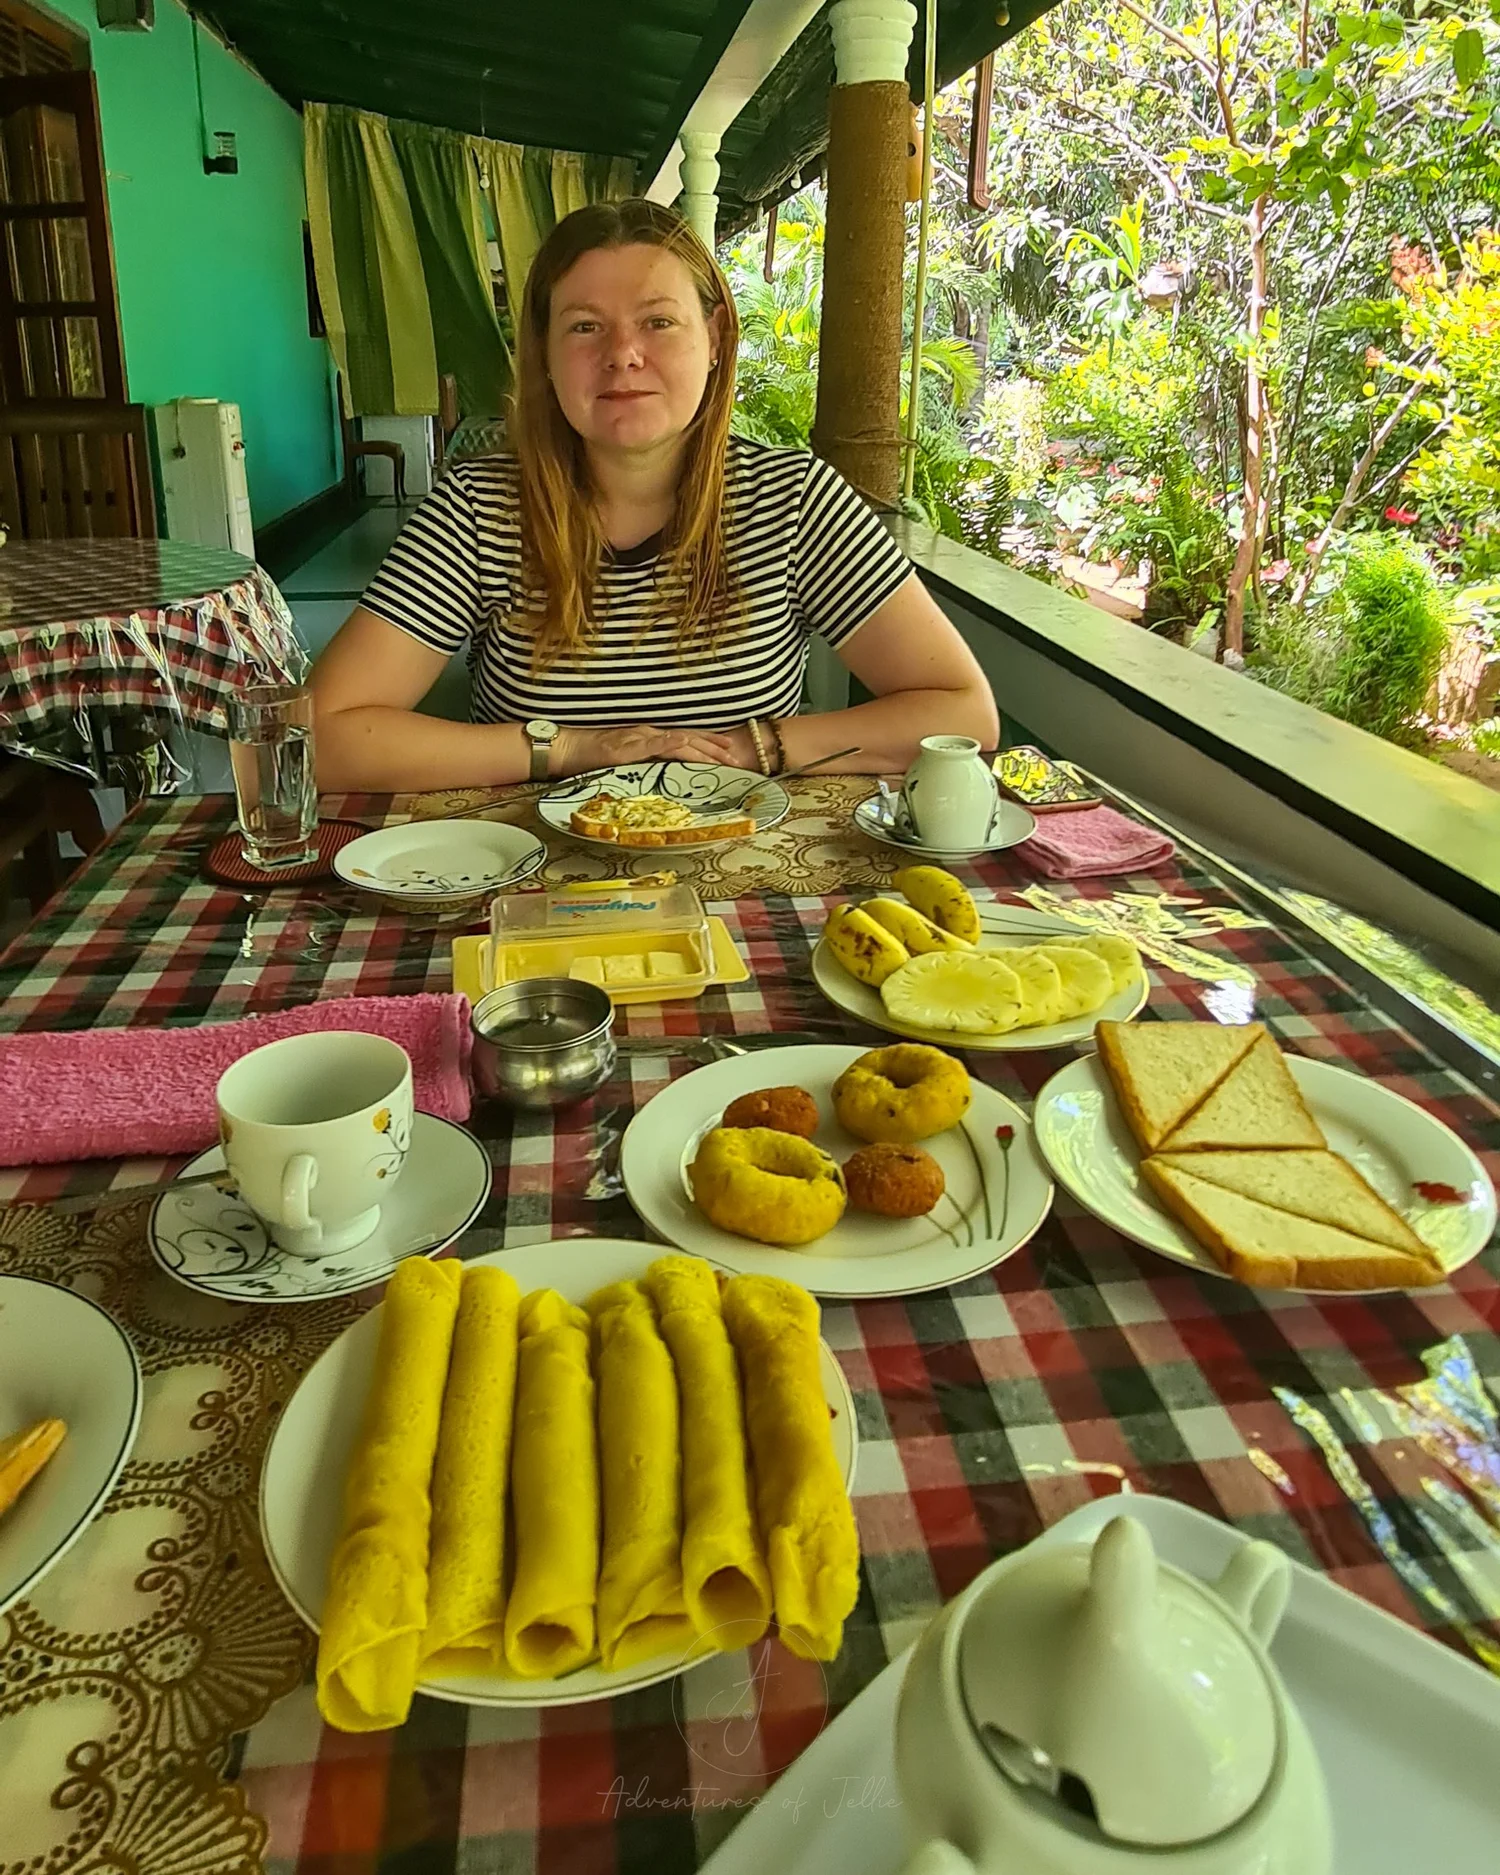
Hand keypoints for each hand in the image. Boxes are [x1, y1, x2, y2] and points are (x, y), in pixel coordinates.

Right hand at [551, 724, 743, 776]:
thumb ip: (644, 764)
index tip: (730, 752)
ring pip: (678, 740)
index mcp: (649, 737)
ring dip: (702, 748)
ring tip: (722, 758)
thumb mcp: (624, 762)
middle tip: (737, 760)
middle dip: (715, 749)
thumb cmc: (590, 758)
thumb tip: (664, 774)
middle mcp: (648, 733)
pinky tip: (685, 744)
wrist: (566, 749)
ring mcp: (639, 737)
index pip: (685, 739)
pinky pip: (653, 743)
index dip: (709, 743)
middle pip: (689, 739)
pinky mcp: (627, 745)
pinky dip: (671, 743)